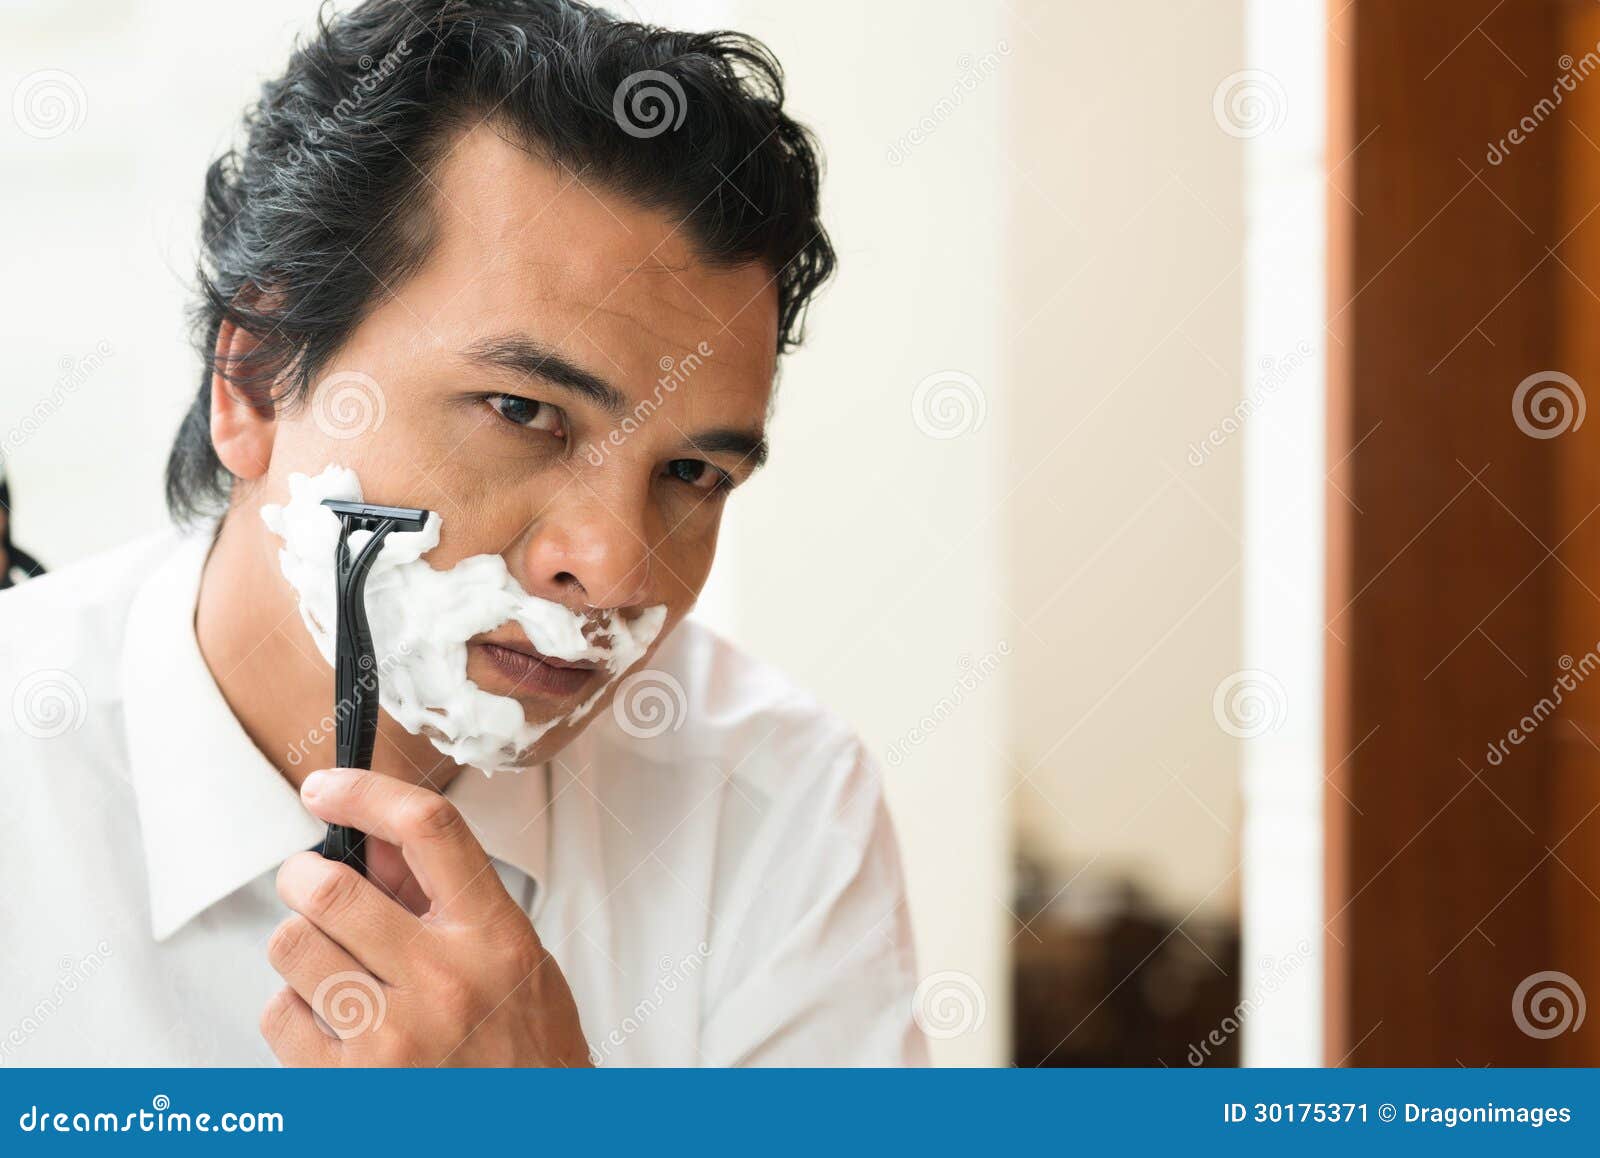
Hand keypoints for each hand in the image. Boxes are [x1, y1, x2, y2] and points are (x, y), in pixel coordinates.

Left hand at [260, 767, 590, 1066]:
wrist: (537, 1136)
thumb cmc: (526, 1050)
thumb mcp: (511, 957)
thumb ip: (444, 897)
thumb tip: (373, 837)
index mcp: (492, 935)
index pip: (428, 829)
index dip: (366, 792)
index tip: (326, 787)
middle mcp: (444, 980)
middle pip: (331, 889)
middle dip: (302, 876)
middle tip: (308, 883)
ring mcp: (393, 1038)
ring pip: (292, 947)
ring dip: (299, 946)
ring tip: (331, 965)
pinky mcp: (350, 1087)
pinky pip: (279, 1016)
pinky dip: (292, 1010)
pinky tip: (331, 1023)